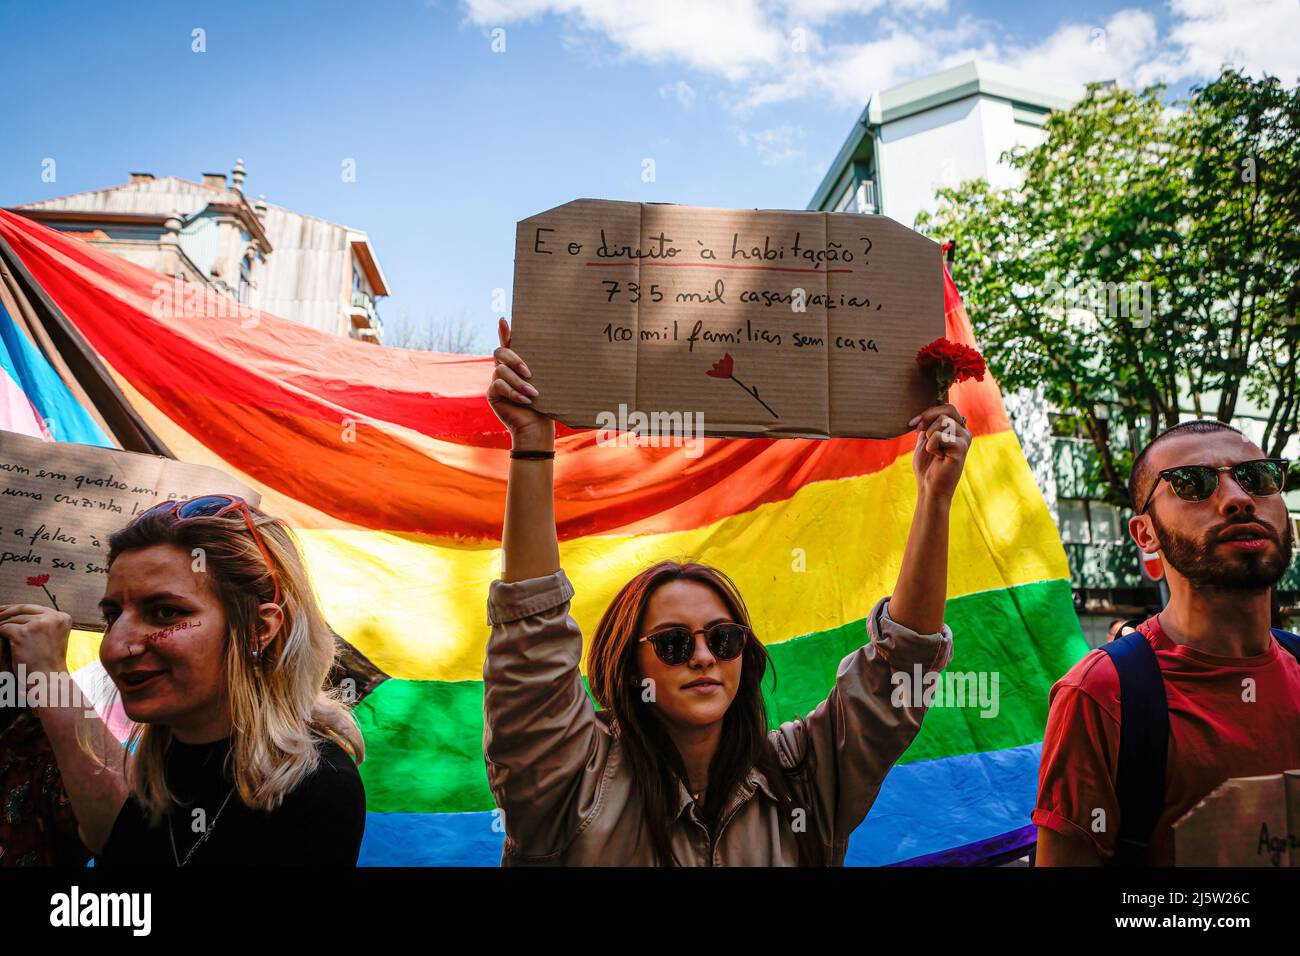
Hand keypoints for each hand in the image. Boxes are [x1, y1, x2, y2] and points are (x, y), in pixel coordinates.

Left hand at [0, 603, 71, 675]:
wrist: (48, 677)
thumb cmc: (48, 661)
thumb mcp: (52, 636)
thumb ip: (43, 623)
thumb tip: (21, 612)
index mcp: (62, 617)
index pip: (36, 607)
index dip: (19, 608)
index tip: (6, 609)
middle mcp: (52, 617)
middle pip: (24, 609)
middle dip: (7, 611)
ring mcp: (38, 624)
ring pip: (13, 619)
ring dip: (2, 625)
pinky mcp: (24, 632)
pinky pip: (4, 628)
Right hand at [488, 317, 553, 450]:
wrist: (536, 427)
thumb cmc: (545, 403)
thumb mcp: (544, 381)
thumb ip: (540, 366)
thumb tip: (554, 347)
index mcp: (516, 364)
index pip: (507, 343)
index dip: (503, 331)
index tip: (504, 319)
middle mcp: (503, 369)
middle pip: (500, 352)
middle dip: (514, 359)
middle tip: (529, 372)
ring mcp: (496, 381)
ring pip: (501, 370)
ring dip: (518, 382)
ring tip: (533, 393)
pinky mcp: (492, 394)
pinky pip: (498, 385)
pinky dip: (513, 393)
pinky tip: (525, 401)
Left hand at [910, 403, 970, 500]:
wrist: (929, 486)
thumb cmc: (927, 465)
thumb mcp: (925, 439)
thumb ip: (928, 423)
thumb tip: (924, 410)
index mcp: (958, 428)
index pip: (947, 407)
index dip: (928, 412)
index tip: (912, 423)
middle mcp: (965, 432)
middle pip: (947, 410)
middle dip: (928, 419)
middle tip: (920, 434)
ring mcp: (965, 439)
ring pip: (942, 422)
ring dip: (929, 437)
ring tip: (934, 451)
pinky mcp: (962, 448)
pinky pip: (939, 436)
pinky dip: (931, 446)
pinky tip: (939, 457)